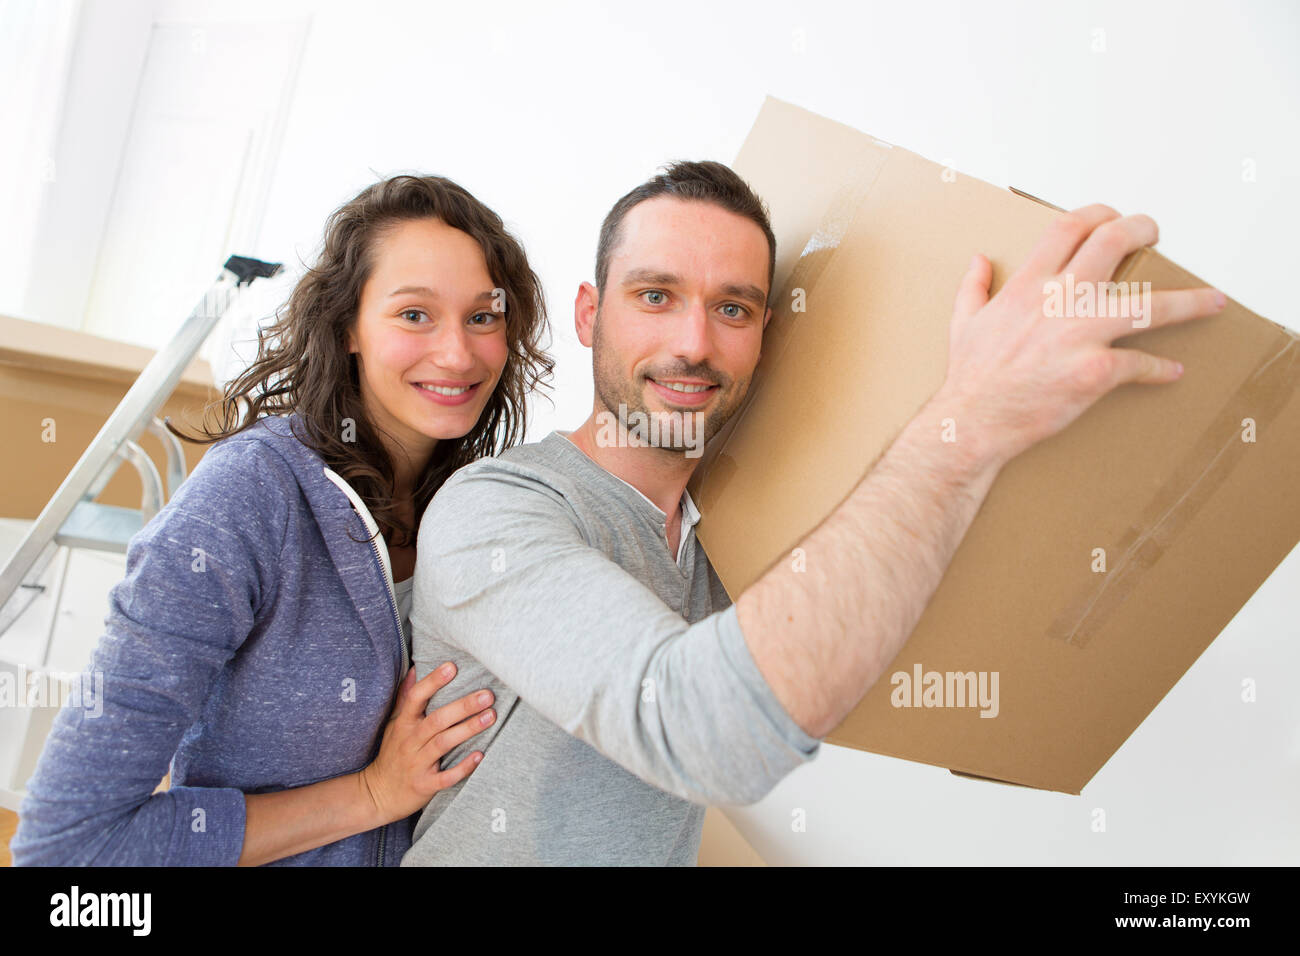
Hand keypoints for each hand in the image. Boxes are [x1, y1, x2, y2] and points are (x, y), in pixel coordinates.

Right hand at [357, 662, 493, 825]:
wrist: (378, 794)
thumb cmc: (392, 754)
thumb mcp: (394, 724)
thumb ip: (405, 697)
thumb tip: (415, 669)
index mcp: (403, 724)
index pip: (416, 698)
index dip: (433, 682)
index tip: (452, 667)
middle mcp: (410, 741)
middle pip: (437, 720)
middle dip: (463, 706)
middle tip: (488, 695)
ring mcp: (417, 764)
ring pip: (444, 743)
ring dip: (468, 729)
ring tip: (491, 716)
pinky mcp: (425, 785)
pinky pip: (446, 776)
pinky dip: (463, 767)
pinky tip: (480, 756)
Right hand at [936, 204, 1226, 467]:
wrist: (973, 422)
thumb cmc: (970, 376)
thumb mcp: (963, 321)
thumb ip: (973, 287)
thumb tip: (978, 260)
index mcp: (1027, 285)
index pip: (1070, 227)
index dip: (1099, 213)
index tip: (1113, 217)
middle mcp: (1058, 301)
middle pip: (1114, 242)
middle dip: (1144, 230)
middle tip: (1157, 235)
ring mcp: (1080, 336)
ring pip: (1151, 305)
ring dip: (1189, 301)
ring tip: (1211, 299)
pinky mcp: (1095, 372)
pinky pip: (1142, 363)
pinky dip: (1162, 369)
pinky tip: (1172, 370)